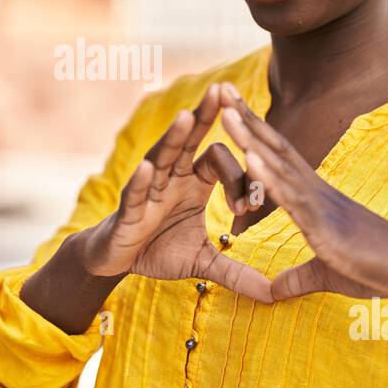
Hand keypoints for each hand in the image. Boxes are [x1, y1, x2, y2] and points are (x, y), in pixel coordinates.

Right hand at [83, 84, 272, 302]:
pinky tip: (147, 168)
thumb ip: (236, 273)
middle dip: (206, 116)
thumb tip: (272, 295)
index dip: (239, 179)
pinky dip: (141, 181)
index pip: (220, 162)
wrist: (115, 262)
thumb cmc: (158, 250)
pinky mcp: (128, 209)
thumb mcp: (202, 262)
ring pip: (163, 157)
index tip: (249, 208)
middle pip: (190, 140)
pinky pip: (135, 192)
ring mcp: (148, 188)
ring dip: (175, 137)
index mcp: (192, 182)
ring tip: (187, 117)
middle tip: (223, 91)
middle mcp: (171, 176)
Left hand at [217, 82, 387, 303]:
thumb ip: (298, 278)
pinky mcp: (325, 224)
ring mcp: (320, 204)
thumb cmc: (378, 268)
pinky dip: (270, 176)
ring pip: (279, 165)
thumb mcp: (327, 275)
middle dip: (246, 118)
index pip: (278, 156)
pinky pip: (292, 196)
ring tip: (225, 111)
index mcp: (313, 198)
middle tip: (220, 86)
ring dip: (251, 137)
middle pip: (274, 147)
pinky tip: (250, 156)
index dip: (254, 131)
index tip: (229, 107)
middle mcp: (315, 191)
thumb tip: (274, 292)